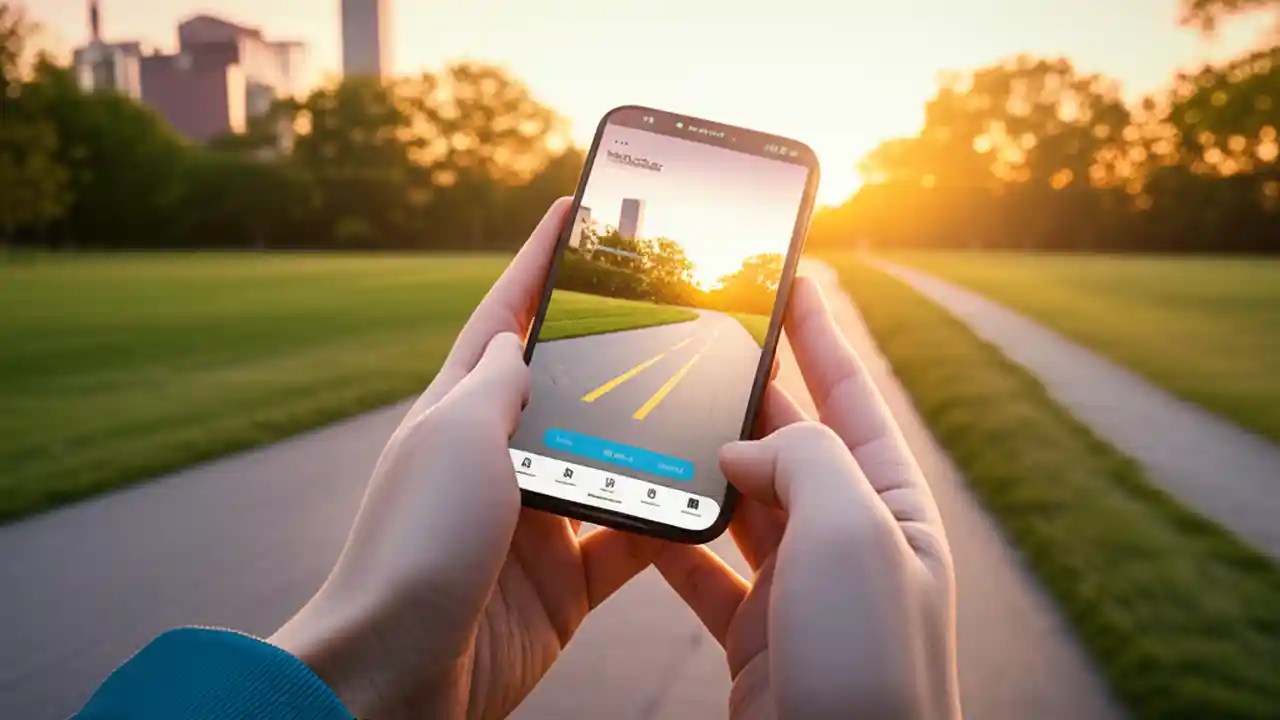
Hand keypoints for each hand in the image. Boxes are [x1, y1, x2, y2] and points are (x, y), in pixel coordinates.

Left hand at [271, 199, 657, 718]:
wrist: (399, 676)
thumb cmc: (413, 546)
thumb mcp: (455, 438)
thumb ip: (498, 383)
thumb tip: (517, 335)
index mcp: (462, 411)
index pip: (507, 315)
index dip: (540, 260)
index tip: (573, 210)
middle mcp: (500, 458)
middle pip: (571, 385)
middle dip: (617, 346)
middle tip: (673, 303)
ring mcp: (533, 520)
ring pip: (610, 461)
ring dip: (653, 439)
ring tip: (707, 401)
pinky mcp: (564, 580)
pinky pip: (629, 539)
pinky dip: (662, 521)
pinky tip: (700, 503)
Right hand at [654, 277, 960, 718]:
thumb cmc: (867, 660)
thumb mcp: (850, 531)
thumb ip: (800, 460)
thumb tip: (743, 449)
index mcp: (892, 506)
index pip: (852, 395)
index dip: (820, 333)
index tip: (792, 277)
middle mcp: (851, 542)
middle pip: (792, 446)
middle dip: (749, 396)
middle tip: (700, 345)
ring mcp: (805, 589)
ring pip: (745, 506)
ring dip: (705, 469)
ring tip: (662, 424)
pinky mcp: (759, 634)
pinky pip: (708, 571)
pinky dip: (676, 543)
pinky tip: (645, 517)